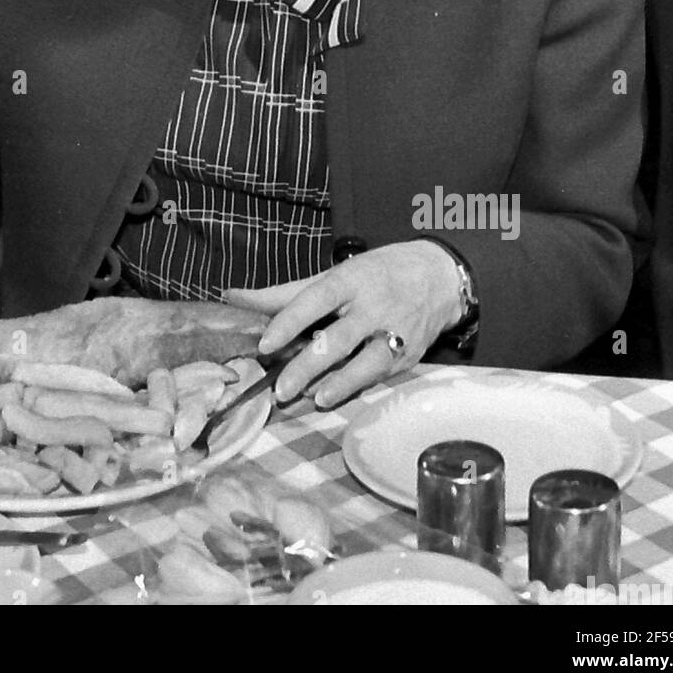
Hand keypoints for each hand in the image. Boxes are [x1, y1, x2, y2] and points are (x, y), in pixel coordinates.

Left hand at [226, 242, 463, 407]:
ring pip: (364, 363)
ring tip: (309, 398)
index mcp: (350, 279)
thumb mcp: (334, 275)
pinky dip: (355, 387)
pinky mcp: (409, 354)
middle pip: (337, 339)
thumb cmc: (375, 274)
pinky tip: (332, 395)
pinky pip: (379, 374)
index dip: (289, 321)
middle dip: (307, 366)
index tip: (265, 344)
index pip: (315, 298)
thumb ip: (285, 294)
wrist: (439, 276)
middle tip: (279, 389)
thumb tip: (233, 297)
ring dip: (336, 384)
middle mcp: (373, 305)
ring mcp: (394, 331)